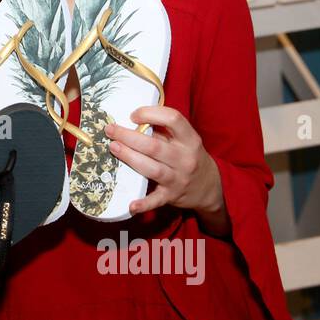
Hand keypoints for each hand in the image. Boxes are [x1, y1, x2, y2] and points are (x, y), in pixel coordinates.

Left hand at [104, 105, 228, 233]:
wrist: (209, 187)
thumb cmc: (190, 157)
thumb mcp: (185, 141)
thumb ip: (164, 131)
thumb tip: (133, 121)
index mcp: (189, 139)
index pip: (173, 119)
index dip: (151, 114)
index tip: (133, 115)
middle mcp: (185, 158)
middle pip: (154, 146)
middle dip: (129, 137)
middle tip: (110, 130)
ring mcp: (178, 179)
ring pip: (151, 169)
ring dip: (130, 158)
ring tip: (113, 148)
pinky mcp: (171, 196)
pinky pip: (156, 200)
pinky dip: (144, 204)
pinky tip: (131, 205)